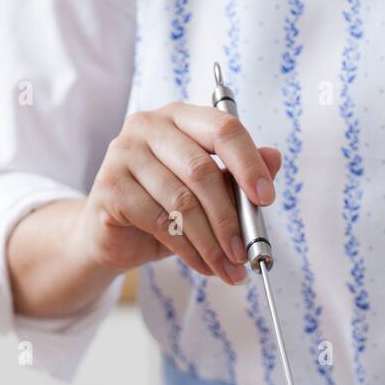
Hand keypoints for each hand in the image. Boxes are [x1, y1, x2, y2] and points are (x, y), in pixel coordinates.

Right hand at [78, 103, 281, 283]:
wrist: (114, 236)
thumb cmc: (164, 208)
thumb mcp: (207, 193)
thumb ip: (237, 175)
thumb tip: (275, 158)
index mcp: (180, 116)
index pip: (222, 128)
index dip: (248, 164)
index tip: (266, 199)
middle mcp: (149, 126)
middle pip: (202, 170)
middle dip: (229, 218)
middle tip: (245, 253)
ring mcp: (124, 153)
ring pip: (181, 202)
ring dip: (211, 243)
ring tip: (229, 268)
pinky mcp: (110, 187)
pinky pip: (159, 222)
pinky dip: (188, 250)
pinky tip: (203, 266)